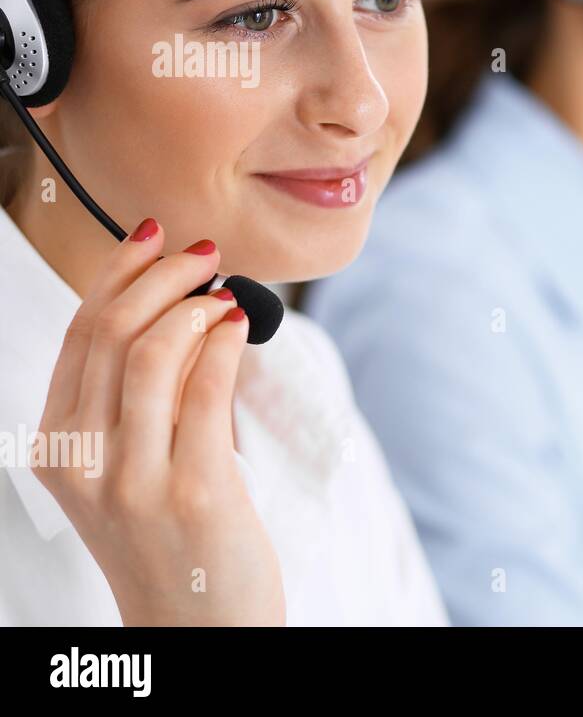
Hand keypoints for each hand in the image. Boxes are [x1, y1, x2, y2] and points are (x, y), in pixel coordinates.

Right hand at [32, 218, 284, 625]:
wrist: (199, 628)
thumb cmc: (174, 540)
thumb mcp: (131, 468)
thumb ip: (142, 399)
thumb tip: (182, 308)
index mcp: (60, 449)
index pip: (78, 338)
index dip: (115, 275)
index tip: (150, 237)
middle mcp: (83, 462)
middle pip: (109, 333)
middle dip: (159, 275)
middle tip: (203, 252)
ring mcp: (134, 479)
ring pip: (151, 353)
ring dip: (194, 303)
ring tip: (224, 292)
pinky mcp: (194, 488)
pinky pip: (205, 389)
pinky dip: (223, 342)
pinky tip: (239, 326)